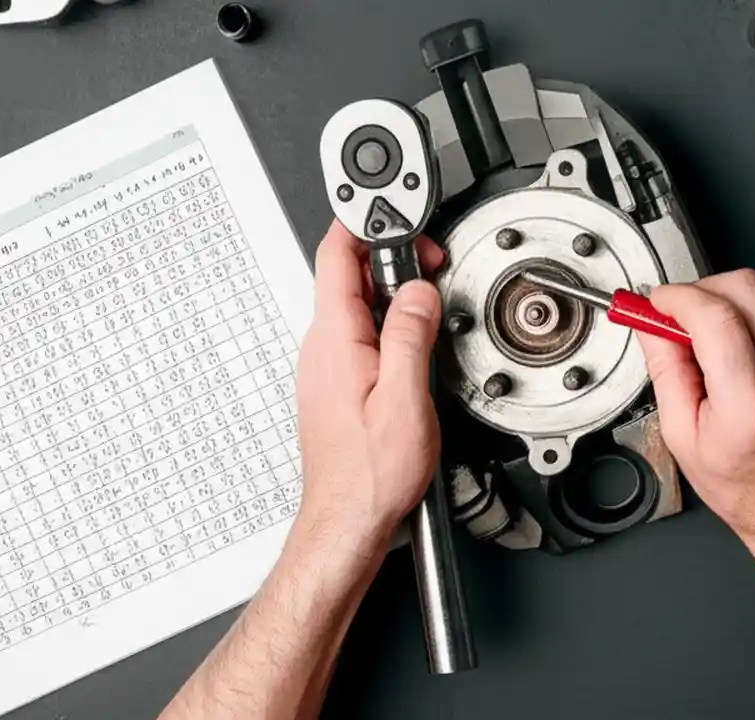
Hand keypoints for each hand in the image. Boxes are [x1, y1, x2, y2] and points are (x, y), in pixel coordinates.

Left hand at [296, 221, 445, 542]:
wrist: (348, 519)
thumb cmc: (370, 474)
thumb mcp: (405, 399)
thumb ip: (411, 336)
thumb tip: (419, 291)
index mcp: (334, 340)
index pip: (336, 254)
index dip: (365, 221)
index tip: (394, 209)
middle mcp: (322, 347)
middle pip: (349, 274)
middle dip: (392, 256)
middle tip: (432, 263)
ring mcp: (325, 364)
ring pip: (358, 304)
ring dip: (393, 291)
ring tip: (429, 302)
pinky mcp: (336, 381)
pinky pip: (360, 332)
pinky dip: (388, 321)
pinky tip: (414, 340)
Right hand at [636, 270, 754, 543]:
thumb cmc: (745, 486)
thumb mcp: (682, 436)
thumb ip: (665, 371)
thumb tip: (652, 325)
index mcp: (752, 405)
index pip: (716, 317)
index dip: (678, 298)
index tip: (657, 303)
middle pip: (745, 289)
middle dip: (701, 290)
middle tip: (678, 315)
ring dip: (726, 301)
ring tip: (707, 337)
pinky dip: (751, 318)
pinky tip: (738, 349)